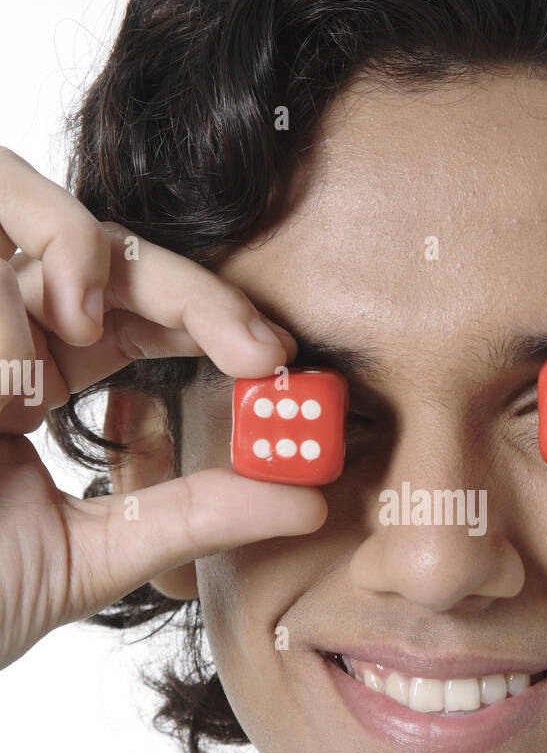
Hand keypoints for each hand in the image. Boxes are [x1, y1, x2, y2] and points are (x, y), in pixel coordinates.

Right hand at [0, 146, 326, 670]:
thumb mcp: (91, 556)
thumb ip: (192, 517)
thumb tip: (309, 503)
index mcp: (40, 370)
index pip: (139, 306)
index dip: (215, 315)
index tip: (282, 360)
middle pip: (104, 242)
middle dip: (190, 288)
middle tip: (254, 348)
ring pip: (19, 196)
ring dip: (72, 264)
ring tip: (67, 368)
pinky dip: (5, 316)